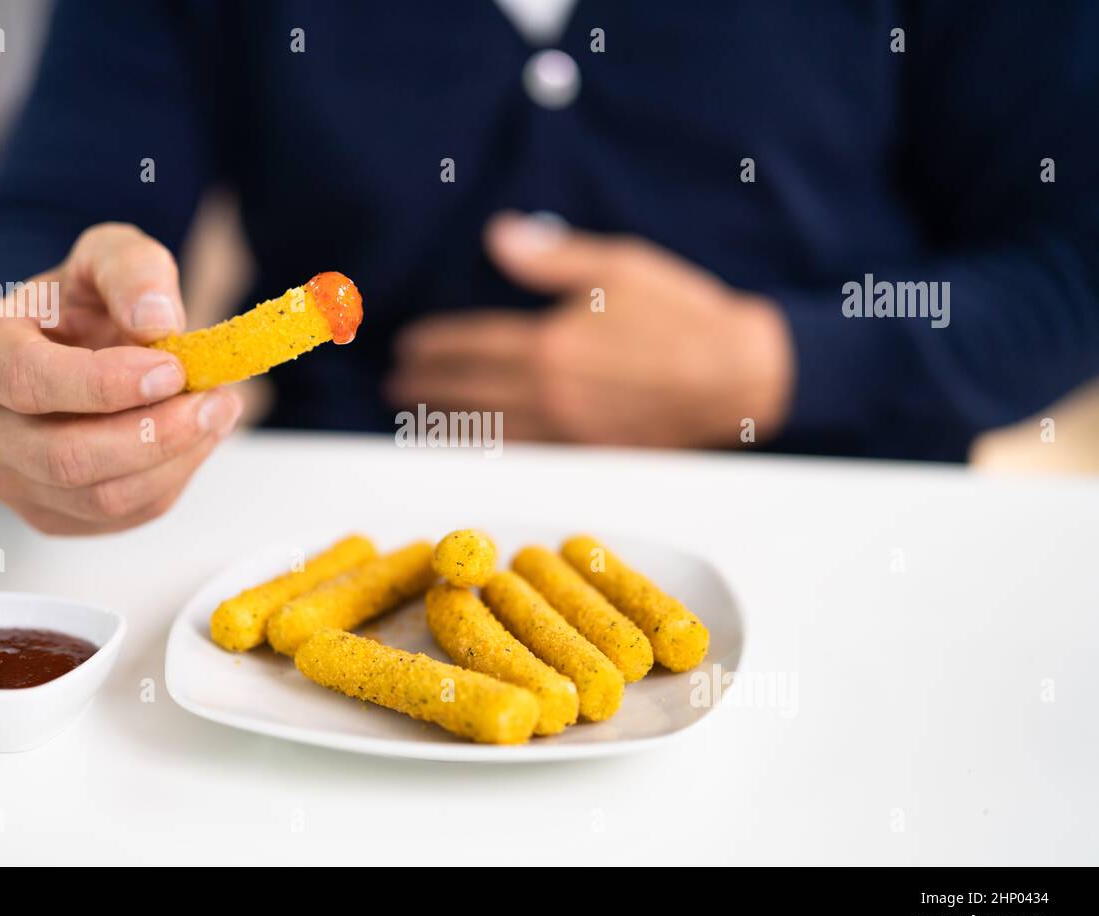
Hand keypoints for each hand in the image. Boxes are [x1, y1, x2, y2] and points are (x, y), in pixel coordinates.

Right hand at [0, 222, 241, 534]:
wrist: (75, 347)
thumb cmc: (83, 303)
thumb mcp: (109, 255)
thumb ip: (132, 270)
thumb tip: (156, 319)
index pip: (25, 379)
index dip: (104, 383)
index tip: (172, 369)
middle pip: (64, 457)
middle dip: (155, 433)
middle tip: (215, 399)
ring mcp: (4, 478)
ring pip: (100, 498)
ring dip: (175, 459)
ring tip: (216, 411)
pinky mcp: (46, 514)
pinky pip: (122, 517)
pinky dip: (172, 481)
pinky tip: (192, 439)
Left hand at [388, 212, 793, 446]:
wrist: (739, 375)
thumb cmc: (681, 315)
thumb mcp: (618, 267)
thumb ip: (552, 257)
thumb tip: (499, 237)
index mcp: (551, 345)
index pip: (470, 348)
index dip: (433, 348)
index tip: (408, 347)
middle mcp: (551, 395)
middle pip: (468, 395)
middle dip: (426, 390)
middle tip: (396, 387)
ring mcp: (569, 433)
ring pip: (490, 433)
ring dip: (447, 427)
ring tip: (419, 422)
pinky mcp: (591, 457)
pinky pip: (526, 458)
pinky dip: (492, 452)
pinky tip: (477, 449)